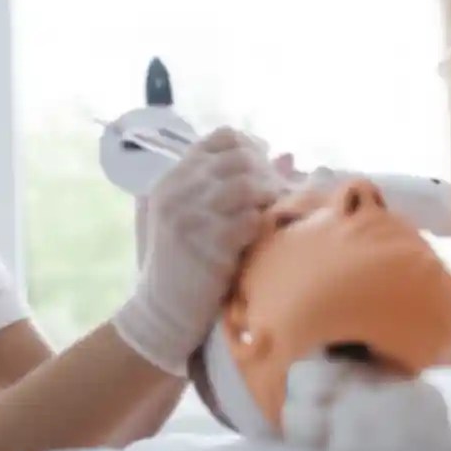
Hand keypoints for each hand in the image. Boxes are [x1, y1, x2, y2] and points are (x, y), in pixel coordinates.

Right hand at [113, 128, 286, 376]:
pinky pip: (250, 219)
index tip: (265, 171)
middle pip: (240, 159)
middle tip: (276, 198)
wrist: (162, 312)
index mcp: (171, 178)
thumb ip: (230, 185)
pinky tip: (260, 239)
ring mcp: (188, 215)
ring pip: (248, 185)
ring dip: (268, 199)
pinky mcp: (206, 243)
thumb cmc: (185, 264)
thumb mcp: (194, 217)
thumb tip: (287, 156)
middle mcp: (175, 190)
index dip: (252, 148)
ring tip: (270, 217)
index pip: (221, 138)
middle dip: (267, 175)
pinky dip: (262, 226)